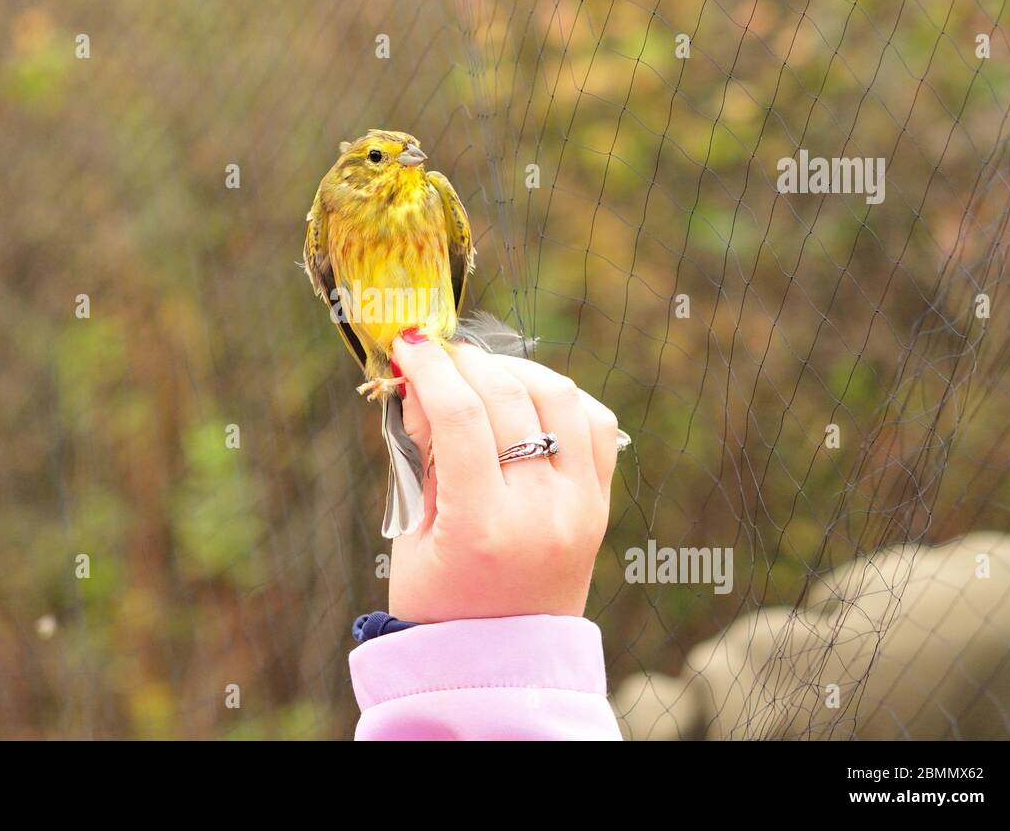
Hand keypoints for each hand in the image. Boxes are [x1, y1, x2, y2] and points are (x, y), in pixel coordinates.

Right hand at [386, 331, 620, 622]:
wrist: (504, 666)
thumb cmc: (441, 606)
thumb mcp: (410, 536)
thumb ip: (422, 456)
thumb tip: (424, 383)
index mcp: (483, 527)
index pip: (460, 416)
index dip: (430, 367)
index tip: (408, 343)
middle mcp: (541, 512)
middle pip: (508, 397)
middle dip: (465, 361)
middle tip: (436, 354)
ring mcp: (580, 507)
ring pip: (560, 397)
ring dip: (516, 371)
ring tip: (481, 375)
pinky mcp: (600, 505)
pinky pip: (596, 425)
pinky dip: (561, 399)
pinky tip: (527, 400)